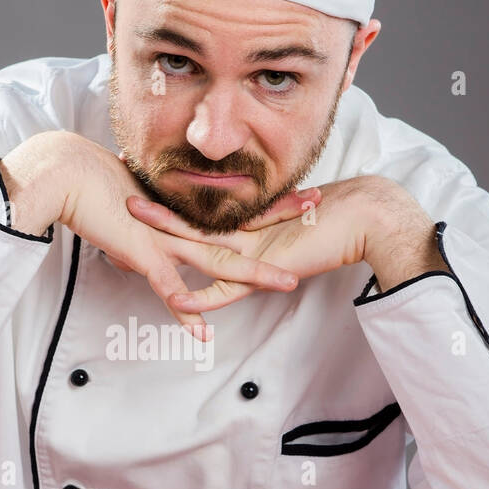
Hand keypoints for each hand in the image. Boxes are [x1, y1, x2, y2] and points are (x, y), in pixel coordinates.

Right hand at [0, 131, 303, 334]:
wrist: (65, 176)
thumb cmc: (90, 187)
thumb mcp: (128, 216)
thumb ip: (144, 239)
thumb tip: (146, 259)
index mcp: (180, 210)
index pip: (233, 206)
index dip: (267, 199)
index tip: (299, 190)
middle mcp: (180, 224)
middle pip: (239, 224)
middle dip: (281, 217)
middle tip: (320, 204)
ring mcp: (166, 240)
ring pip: (219, 259)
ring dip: (254, 273)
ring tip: (288, 284)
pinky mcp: (142, 254)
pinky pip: (170, 289)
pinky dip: (188, 312)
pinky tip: (205, 334)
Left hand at [126, 175, 443, 312]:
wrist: (364, 216)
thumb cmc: (338, 217)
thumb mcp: (296, 220)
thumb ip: (275, 222)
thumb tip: (264, 220)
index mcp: (248, 221)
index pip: (204, 211)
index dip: (178, 201)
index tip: (151, 187)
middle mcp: (245, 232)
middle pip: (190, 220)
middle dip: (157, 208)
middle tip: (124, 189)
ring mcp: (251, 249)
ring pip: (198, 244)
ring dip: (165, 235)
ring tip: (133, 221)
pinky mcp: (264, 270)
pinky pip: (226, 289)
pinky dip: (203, 298)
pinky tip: (178, 301)